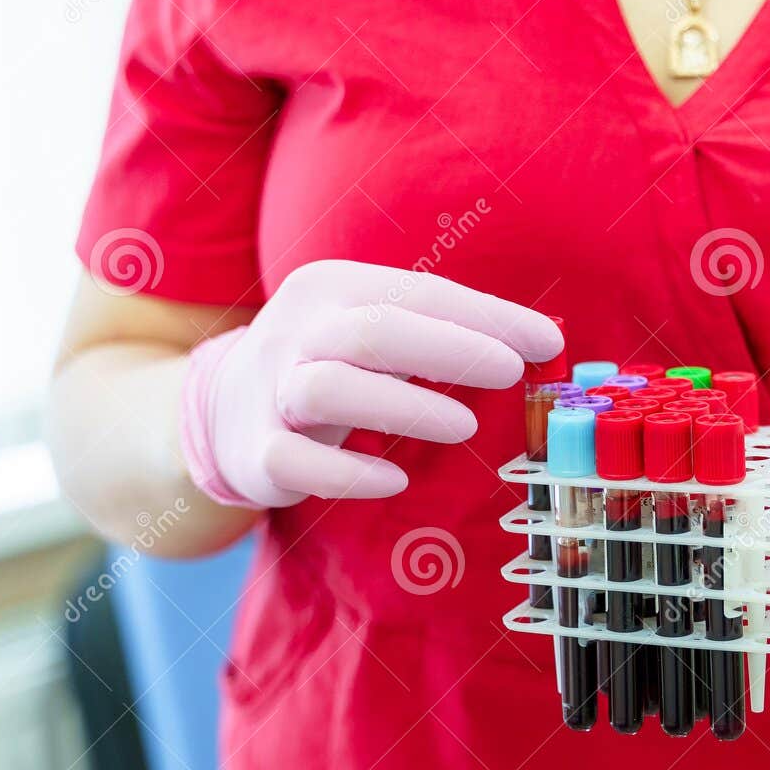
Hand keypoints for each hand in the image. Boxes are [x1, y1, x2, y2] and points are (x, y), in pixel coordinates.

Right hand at [180, 260, 562, 507]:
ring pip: (331, 390)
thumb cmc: (330, 363)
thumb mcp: (374, 329)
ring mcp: (271, 392)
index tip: (546, 343)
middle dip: (449, 349)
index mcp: (332, 288)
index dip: (485, 317)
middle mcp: (297, 331)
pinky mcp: (258, 453)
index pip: (418, 294)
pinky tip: (395, 481)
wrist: (223, 412)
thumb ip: (445, 329)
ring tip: (466, 426)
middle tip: (510, 371)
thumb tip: (542, 341)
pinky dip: (350, 473)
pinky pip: (300, 461)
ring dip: (405, 407)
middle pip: (373, 332)